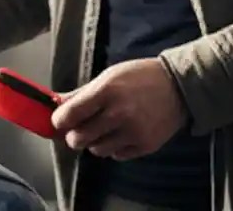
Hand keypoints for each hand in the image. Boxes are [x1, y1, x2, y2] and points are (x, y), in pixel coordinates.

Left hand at [51, 58, 187, 160]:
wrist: (178, 87)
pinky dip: (114, 148)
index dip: (59, 121)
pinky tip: (122, 133)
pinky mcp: (144, 146)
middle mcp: (118, 114)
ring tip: (105, 128)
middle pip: (78, 139)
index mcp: (107, 91)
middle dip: (74, 135)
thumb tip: (54, 103)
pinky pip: (116, 156)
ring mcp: (133, 132)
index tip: (60, 120)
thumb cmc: (139, 77)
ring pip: (96, 151)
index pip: (70, 115)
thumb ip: (81, 93)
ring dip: (95, 142)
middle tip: (80, 127)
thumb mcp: (109, 77)